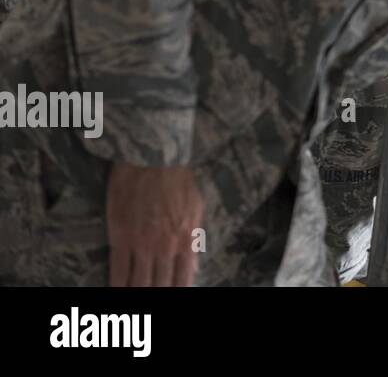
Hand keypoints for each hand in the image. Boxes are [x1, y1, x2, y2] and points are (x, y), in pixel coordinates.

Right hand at [106, 163, 204, 285]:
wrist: (153, 160)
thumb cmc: (178, 180)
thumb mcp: (195, 208)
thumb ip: (194, 239)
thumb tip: (194, 266)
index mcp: (186, 239)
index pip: (183, 280)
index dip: (177, 292)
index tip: (173, 296)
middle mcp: (165, 247)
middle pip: (160, 285)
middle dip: (157, 294)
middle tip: (150, 302)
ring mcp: (142, 244)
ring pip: (138, 281)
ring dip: (137, 292)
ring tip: (135, 297)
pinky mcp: (120, 237)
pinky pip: (118, 269)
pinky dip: (117, 284)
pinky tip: (117, 290)